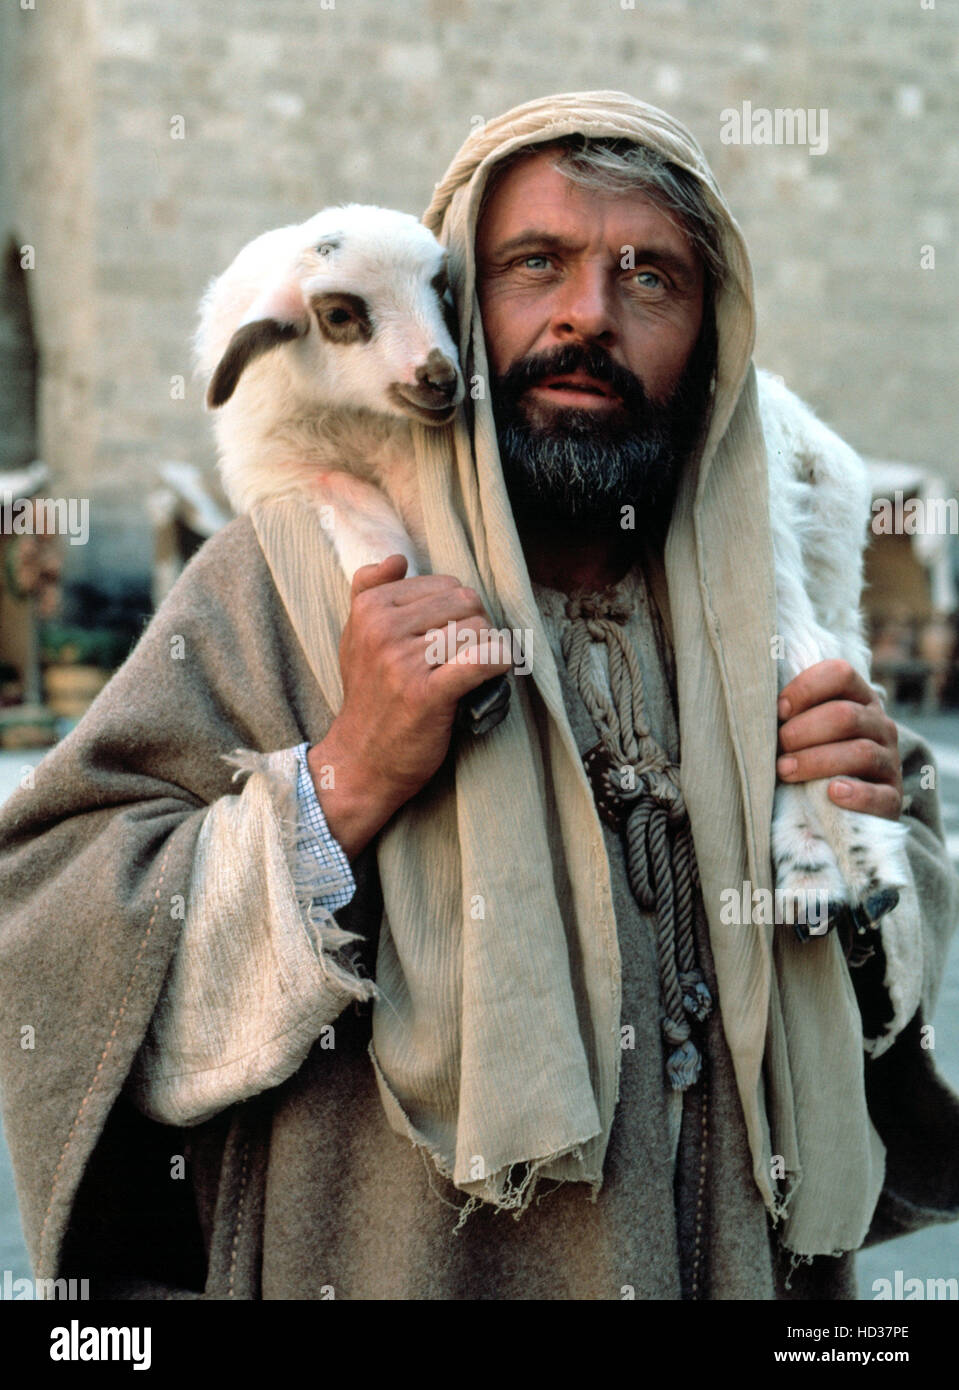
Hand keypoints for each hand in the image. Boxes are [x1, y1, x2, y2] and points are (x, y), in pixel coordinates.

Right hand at [308, 554, 512, 857]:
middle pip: (466, 603)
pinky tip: (497, 671)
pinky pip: (482, 660)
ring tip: (474, 671)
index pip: (445, 585)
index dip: (459, 611)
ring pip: (478, 630)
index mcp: (370, 609)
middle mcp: (383, 630)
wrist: (361, 759)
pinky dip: (500, 662)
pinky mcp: (427, 694)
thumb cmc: (369, 696)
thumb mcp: (355, 637)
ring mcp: (404, 662)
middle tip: (467, 657)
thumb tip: (396, 558)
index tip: (450, 638)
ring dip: (487, 650)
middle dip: (477, 627)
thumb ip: (368, 591)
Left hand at [776, 659, 902, 820]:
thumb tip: (751, 704)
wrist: (838, 807)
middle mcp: (879, 725)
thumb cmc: (808, 757)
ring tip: (785, 771)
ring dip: (816, 761)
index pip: (840, 674)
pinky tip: (832, 794)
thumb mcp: (801, 730)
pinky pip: (880, 795)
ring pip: (861, 752)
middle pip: (845, 715)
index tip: (778, 710)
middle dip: (803, 731)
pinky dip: (856, 794)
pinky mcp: (892, 799)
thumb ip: (787, 715)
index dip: (806, 688)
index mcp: (857, 699)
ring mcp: (889, 762)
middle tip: (778, 748)